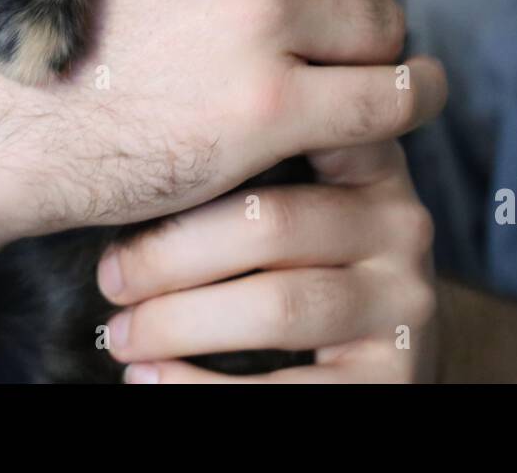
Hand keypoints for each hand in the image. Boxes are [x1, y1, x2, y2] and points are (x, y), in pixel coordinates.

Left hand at [97, 140, 438, 382]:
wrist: (383, 357)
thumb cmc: (303, 266)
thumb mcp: (301, 199)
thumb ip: (257, 158)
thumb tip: (129, 152)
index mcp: (369, 161)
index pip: (301, 128)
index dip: (221, 145)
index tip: (143, 172)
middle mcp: (402, 222)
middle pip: (272, 223)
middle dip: (171, 255)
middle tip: (111, 279)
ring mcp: (405, 301)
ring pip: (278, 305)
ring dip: (179, 323)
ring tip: (122, 337)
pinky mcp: (394, 376)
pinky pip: (286, 387)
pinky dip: (201, 387)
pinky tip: (151, 379)